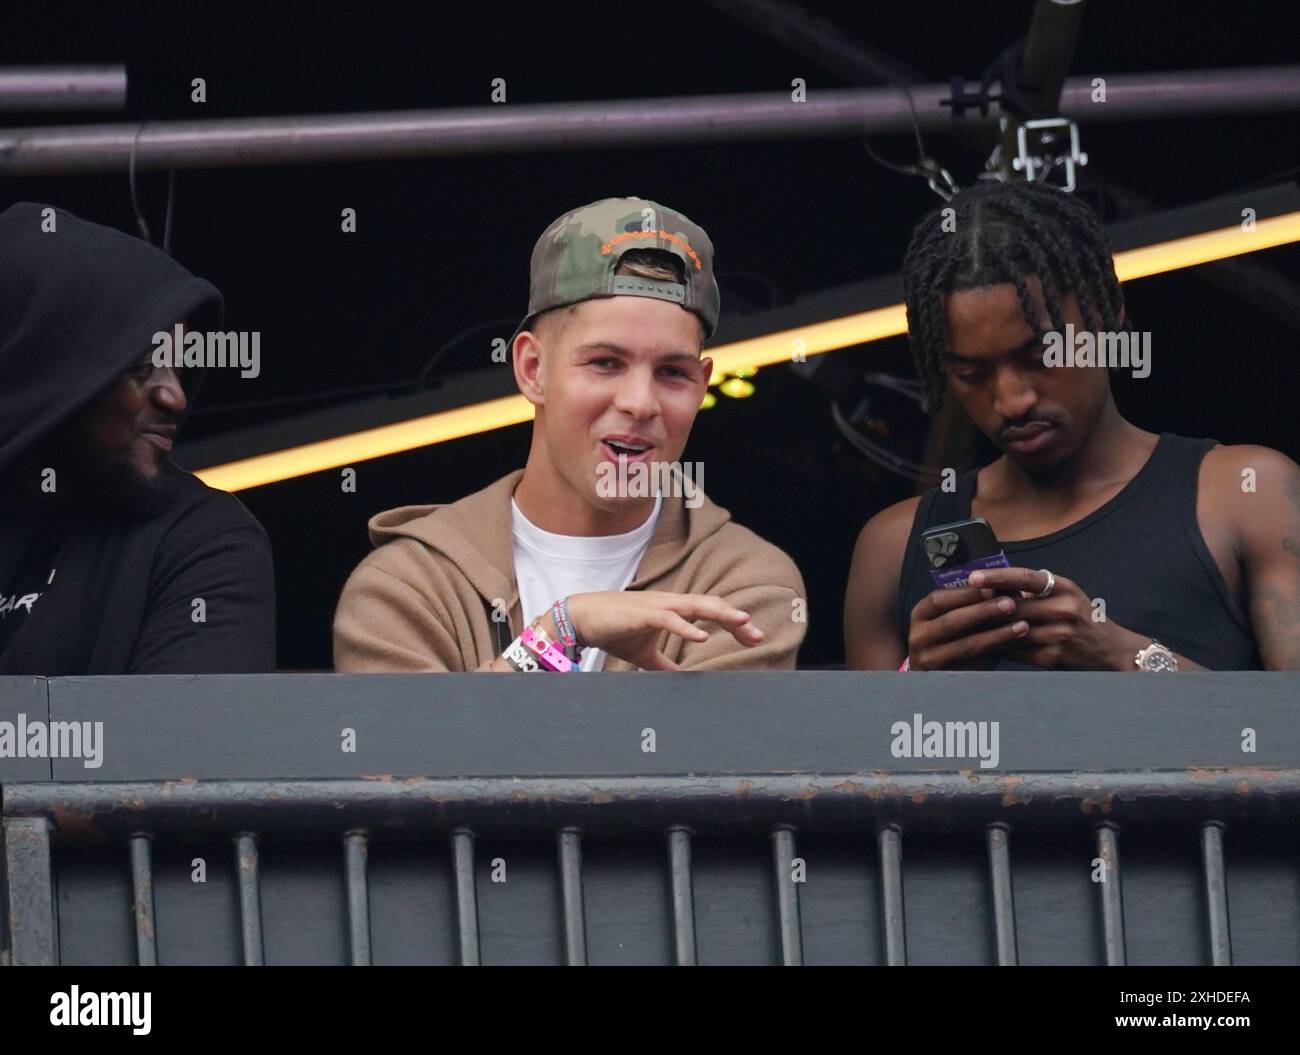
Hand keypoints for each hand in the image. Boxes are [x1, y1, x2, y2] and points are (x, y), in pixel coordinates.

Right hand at [563, 591, 763, 670]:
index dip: (733, 624)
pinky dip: (686, 626)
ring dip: (720, 614)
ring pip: (696, 606)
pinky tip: (701, 636)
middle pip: (712, 606)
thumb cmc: (615, 630)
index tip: (753, 637)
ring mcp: (658, 606)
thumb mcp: (646, 654)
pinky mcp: (643, 612)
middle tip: (757, 635)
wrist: (583, 618)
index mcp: (675, 610)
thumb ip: (664, 665)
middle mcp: (671, 603)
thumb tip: (680, 680)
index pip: (712, 613)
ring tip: (742, 623)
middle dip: (736, 620)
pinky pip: (669, 618)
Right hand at [907, 583, 1028, 669]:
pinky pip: (973, 666)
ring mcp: (929, 660)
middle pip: (952, 622)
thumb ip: (970, 601)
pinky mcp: (945, 678)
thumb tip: (1002, 586)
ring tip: (1022, 626)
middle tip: (1011, 604)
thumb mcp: (949, 613)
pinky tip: (1013, 648)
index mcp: (920, 615)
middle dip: (984, 612)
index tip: (993, 588)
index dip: (966, 593)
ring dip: (996, 635)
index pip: (939, 599)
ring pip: (965, 646)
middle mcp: (919, 637)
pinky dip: (995, 655)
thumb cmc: (949, 633)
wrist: (935, 667)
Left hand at [967, 567, 1138, 670]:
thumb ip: (1034, 590)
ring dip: (987, 630)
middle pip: (1014, 607)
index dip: (997, 577)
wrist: (1111, 651)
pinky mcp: (1055, 657)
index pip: (1026, 578)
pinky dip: (999, 649)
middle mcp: (1064, 609)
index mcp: (1064, 588)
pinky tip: (983, 646)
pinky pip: (1017, 652)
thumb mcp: (1065, 595)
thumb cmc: (1080, 618)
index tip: (973, 577)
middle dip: (985, 608)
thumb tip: (991, 585)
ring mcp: (1060, 635)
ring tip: (963, 627)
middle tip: (957, 607)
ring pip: (1012, 632)